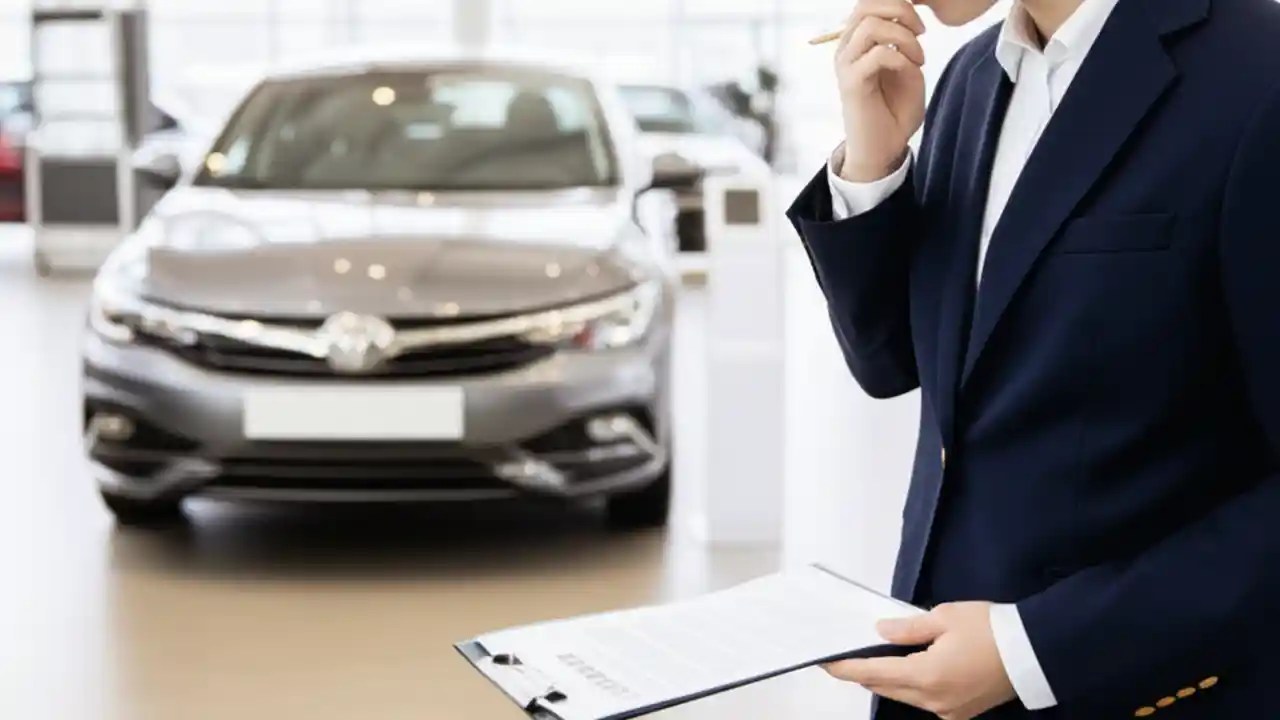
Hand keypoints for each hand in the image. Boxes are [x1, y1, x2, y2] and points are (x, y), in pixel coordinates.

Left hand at [824, 602, 1015, 719]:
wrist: (1035, 652)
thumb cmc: (991, 628)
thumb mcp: (944, 618)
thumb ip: (907, 629)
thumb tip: (880, 633)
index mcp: (926, 676)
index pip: (872, 674)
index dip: (846, 668)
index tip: (826, 662)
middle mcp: (933, 700)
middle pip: (886, 688)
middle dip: (864, 673)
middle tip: (848, 655)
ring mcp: (948, 710)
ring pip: (904, 696)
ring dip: (888, 679)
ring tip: (876, 658)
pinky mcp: (961, 711)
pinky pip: (924, 700)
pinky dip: (911, 685)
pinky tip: (908, 668)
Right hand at [834, 0, 927, 181]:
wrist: (884, 149)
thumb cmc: (895, 110)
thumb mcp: (907, 66)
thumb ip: (904, 40)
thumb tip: (906, 18)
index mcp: (857, 41)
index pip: (869, 3)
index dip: (898, 4)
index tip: (920, 27)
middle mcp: (847, 48)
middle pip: (866, 5)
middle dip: (901, 10)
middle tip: (921, 33)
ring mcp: (846, 64)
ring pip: (871, 25)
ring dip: (904, 37)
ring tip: (918, 58)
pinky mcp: (851, 82)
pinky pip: (878, 53)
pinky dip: (902, 59)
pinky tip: (912, 72)